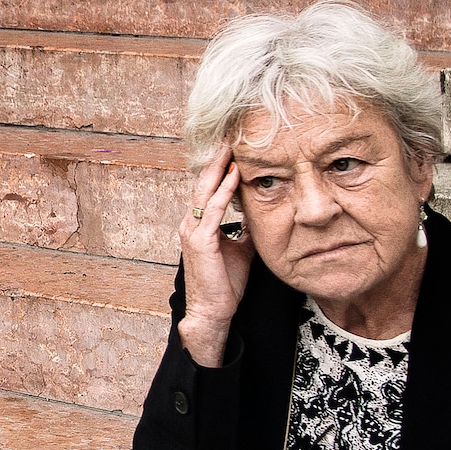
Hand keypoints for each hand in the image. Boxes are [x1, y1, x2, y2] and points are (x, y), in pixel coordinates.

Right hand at [177, 145, 252, 366]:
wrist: (213, 311)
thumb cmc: (226, 283)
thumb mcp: (241, 248)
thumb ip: (246, 229)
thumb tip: (258, 211)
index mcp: (199, 225)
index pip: (208, 190)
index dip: (219, 169)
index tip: (233, 150)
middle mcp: (191, 224)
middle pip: (203, 184)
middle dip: (216, 160)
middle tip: (229, 138)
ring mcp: (193, 231)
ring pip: (205, 191)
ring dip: (219, 168)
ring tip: (230, 148)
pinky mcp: (200, 241)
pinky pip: (212, 209)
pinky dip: (223, 190)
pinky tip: (235, 175)